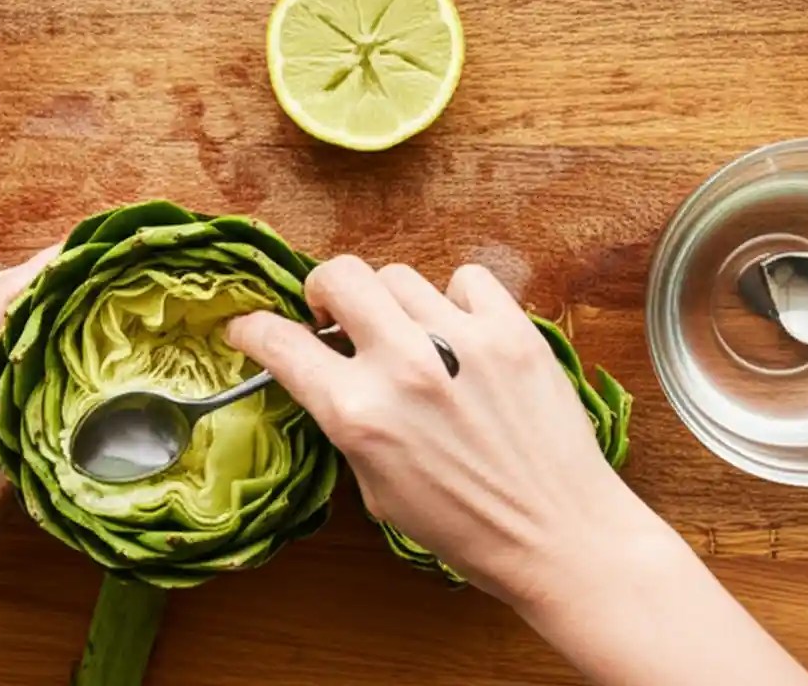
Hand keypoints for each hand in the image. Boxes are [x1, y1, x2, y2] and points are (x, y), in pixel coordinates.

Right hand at [226, 255, 647, 602]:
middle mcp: (405, 366)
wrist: (558, 533)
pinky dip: (457, 299)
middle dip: (324, 289)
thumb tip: (329, 376)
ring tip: (413, 336)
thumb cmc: (466, 527)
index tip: (249, 328)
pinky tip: (463, 333)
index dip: (252, 329)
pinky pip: (467, 279)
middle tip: (335, 314)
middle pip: (340, 274)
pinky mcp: (513, 331)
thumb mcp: (376, 489)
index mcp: (359, 414)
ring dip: (393, 303)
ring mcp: (462, 340)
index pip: (280, 344)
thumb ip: (348, 422)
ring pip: (400, 276)